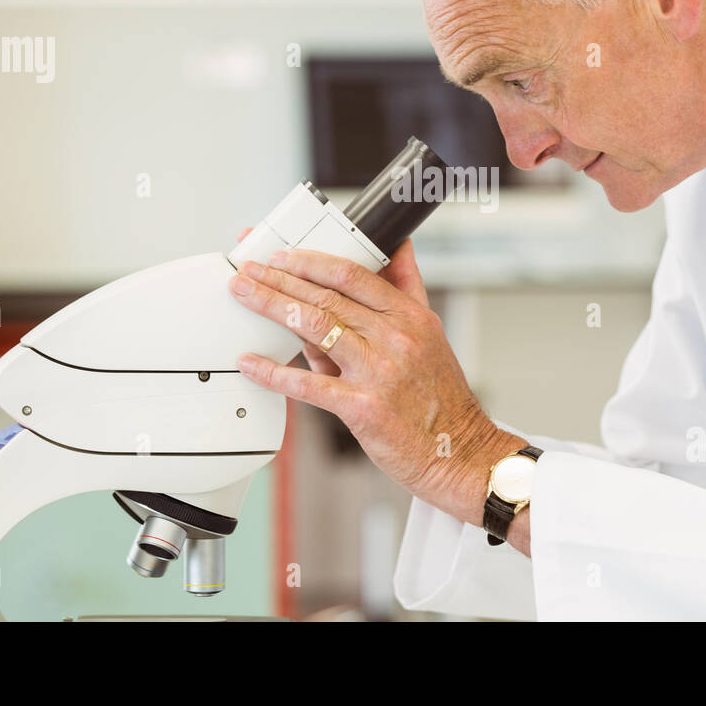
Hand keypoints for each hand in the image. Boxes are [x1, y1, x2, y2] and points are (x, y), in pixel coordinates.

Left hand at [228, 237, 523, 525]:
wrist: (460, 453)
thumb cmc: (441, 399)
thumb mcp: (430, 333)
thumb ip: (406, 290)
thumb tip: (390, 252)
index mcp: (410, 317)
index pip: (354, 275)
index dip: (312, 261)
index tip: (283, 256)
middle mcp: (396, 339)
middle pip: (326, 297)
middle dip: (279, 279)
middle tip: (249, 270)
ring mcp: (378, 373)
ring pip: (315, 328)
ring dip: (271, 307)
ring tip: (244, 296)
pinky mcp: (363, 409)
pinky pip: (309, 385)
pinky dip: (275, 372)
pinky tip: (251, 363)